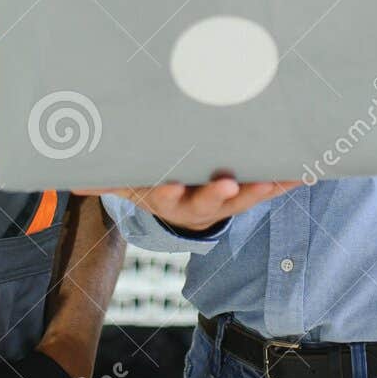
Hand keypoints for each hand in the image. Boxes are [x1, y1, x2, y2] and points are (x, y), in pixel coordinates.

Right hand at [71, 174, 298, 232]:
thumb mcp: (126, 179)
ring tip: (278, 179)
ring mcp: (222, 204)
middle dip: (218, 195)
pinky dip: (285, 181)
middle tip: (228, 184)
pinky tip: (305, 170)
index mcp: (165, 199)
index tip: (171, 187)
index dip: (168, 193)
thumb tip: (70, 179)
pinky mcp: (245, 195)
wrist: (176, 200)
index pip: (166, 198)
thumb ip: (103, 178)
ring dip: (261, 190)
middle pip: (207, 204)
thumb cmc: (150, 180)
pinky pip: (267, 189)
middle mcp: (194, 206)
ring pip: (243, 198)